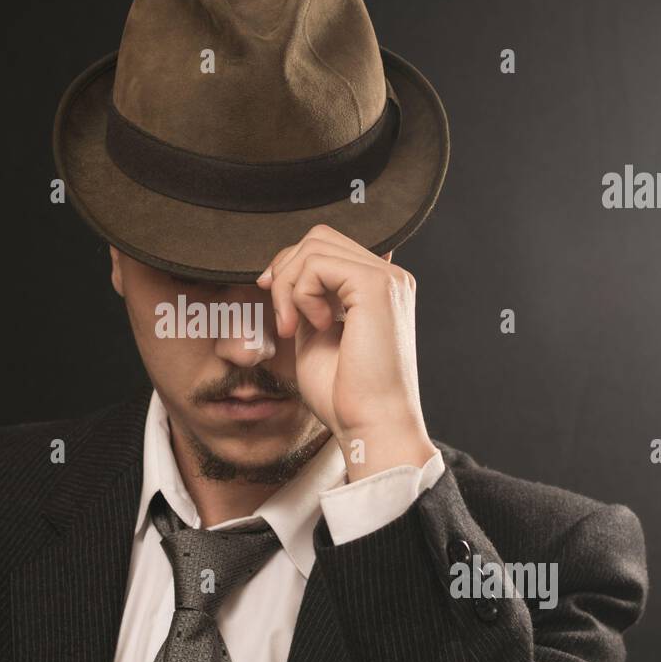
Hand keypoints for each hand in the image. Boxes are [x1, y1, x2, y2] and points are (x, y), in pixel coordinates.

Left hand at [256, 224, 437, 480]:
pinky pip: (317, 264)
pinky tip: (313, 326)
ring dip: (288, 285)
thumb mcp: (315, 335)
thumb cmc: (344, 394)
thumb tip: (286, 270)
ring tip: (292, 327)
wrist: (369, 425)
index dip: (292, 265)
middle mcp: (389, 277)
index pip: (328, 246)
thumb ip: (308, 300)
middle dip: (285, 269)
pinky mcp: (376, 286)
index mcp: (379, 288)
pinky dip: (300, 293)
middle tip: (280, 315)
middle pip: (320, 236)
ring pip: (315, 245)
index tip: (271, 296)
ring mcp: (387, 278)